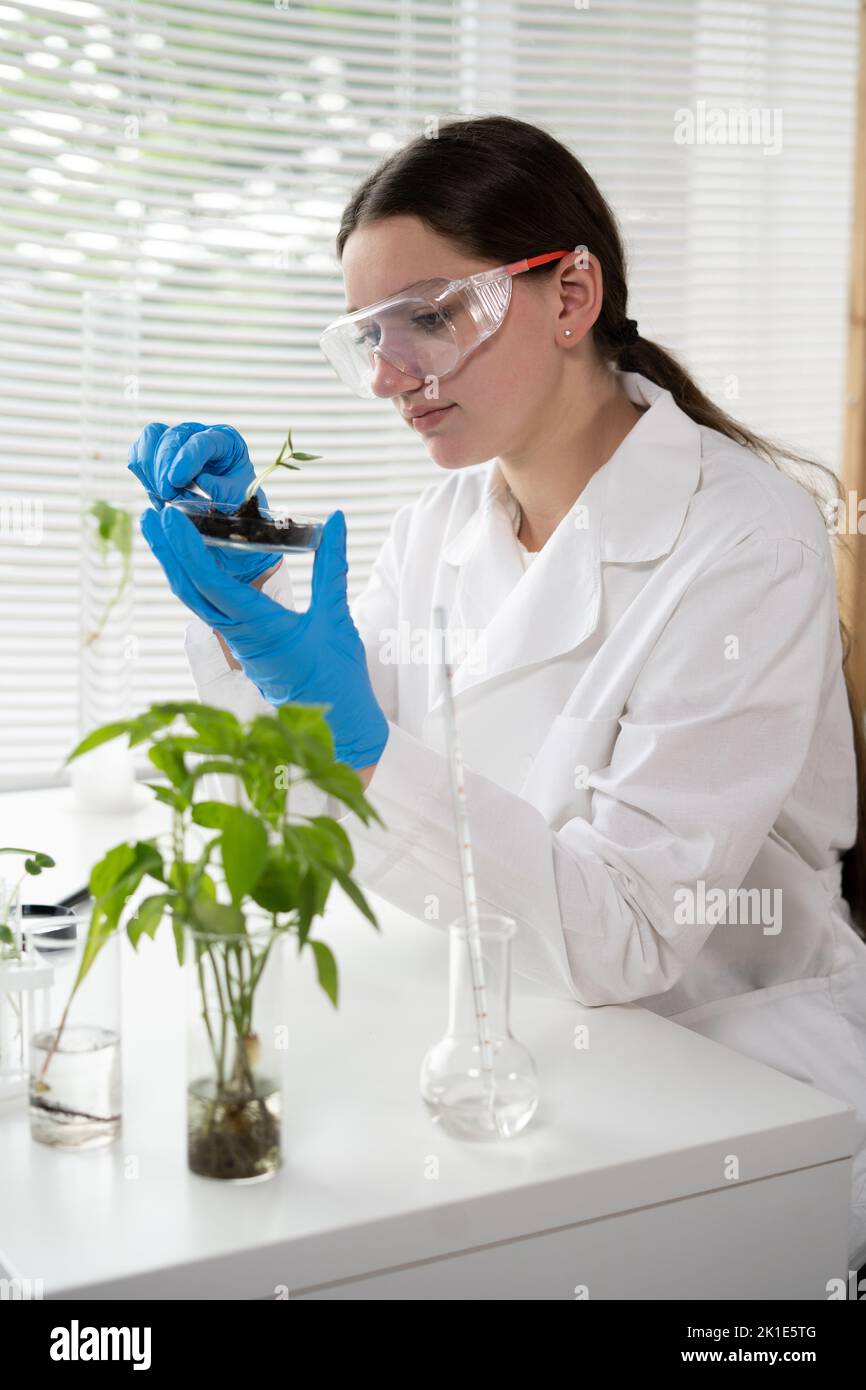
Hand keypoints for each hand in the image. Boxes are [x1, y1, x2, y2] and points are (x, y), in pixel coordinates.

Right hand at [128, 421, 275, 583]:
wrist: (226, 513)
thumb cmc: (236, 503)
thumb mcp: (238, 499)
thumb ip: (224, 490)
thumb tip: (201, 480)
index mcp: (226, 441)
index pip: (202, 440)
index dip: (187, 458)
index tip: (176, 480)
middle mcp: (200, 434)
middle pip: (172, 435)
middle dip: (164, 466)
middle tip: (167, 494)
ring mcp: (177, 441)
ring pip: (151, 438)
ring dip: (151, 469)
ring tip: (163, 495)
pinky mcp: (158, 452)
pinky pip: (139, 452)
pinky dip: (142, 472)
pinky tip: (156, 492)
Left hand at [141, 504, 389, 771]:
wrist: (338, 728)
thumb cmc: (338, 678)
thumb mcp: (336, 617)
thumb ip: (331, 567)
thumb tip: (335, 519)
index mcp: (261, 630)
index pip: (214, 586)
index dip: (189, 551)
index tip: (170, 522)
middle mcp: (241, 638)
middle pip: (191, 592)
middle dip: (168, 554)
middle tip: (150, 516)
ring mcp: (238, 645)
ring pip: (198, 602)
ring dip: (178, 568)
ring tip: (162, 533)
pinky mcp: (243, 648)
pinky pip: (213, 611)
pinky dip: (199, 583)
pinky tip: (195, 563)